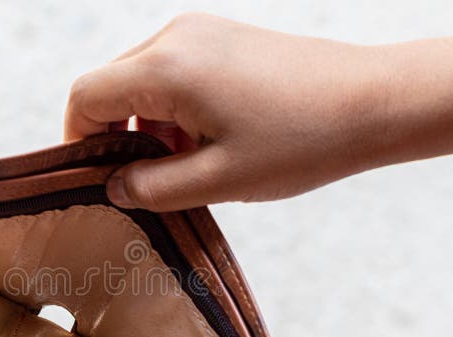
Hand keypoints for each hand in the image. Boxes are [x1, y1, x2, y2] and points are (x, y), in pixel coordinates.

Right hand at [64, 13, 452, 209]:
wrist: (374, 101)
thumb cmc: (301, 141)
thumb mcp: (217, 180)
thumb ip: (152, 188)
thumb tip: (112, 188)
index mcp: (166, 69)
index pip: (84, 97)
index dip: (78, 142)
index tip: (96, 179)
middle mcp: (175, 38)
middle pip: (109, 87)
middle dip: (115, 137)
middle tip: (144, 181)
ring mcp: (199, 32)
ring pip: (139, 81)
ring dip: (145, 127)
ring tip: (184, 165)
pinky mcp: (219, 37)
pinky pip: (171, 73)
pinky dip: (170, 110)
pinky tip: (204, 141)